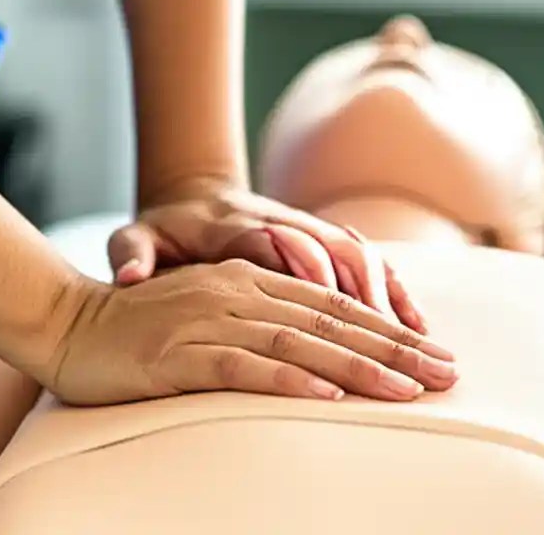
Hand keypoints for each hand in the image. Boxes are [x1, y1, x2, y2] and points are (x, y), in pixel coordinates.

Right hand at [42, 260, 456, 405]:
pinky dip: (286, 381)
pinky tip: (324, 395)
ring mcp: (207, 322)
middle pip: (329, 322)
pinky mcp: (178, 354)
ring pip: (297, 344)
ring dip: (357, 367)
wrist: (67, 324)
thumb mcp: (206, 314)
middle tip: (445, 374)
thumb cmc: (138, 328)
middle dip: (393, 348)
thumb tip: (318, 354)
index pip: (333, 307)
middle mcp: (236, 295)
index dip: (388, 330)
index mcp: (247, 282)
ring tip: (406, 390)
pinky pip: (241, 368)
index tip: (434, 355)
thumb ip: (257, 323)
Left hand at [107, 178, 428, 332]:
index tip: (335, 309)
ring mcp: (307, 228)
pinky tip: (416, 328)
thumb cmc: (161, 230)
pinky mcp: (322, 241)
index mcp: (234, 224)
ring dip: (390, 301)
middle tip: (400, 349)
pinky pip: (368, 263)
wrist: (186, 195)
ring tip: (418, 347)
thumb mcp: (135, 238)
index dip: (309, 272)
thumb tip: (126, 276)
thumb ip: (132, 254)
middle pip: (335, 255)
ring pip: (360, 259)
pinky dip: (393, 292)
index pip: (278, 242)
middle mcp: (280, 221)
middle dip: (369, 301)